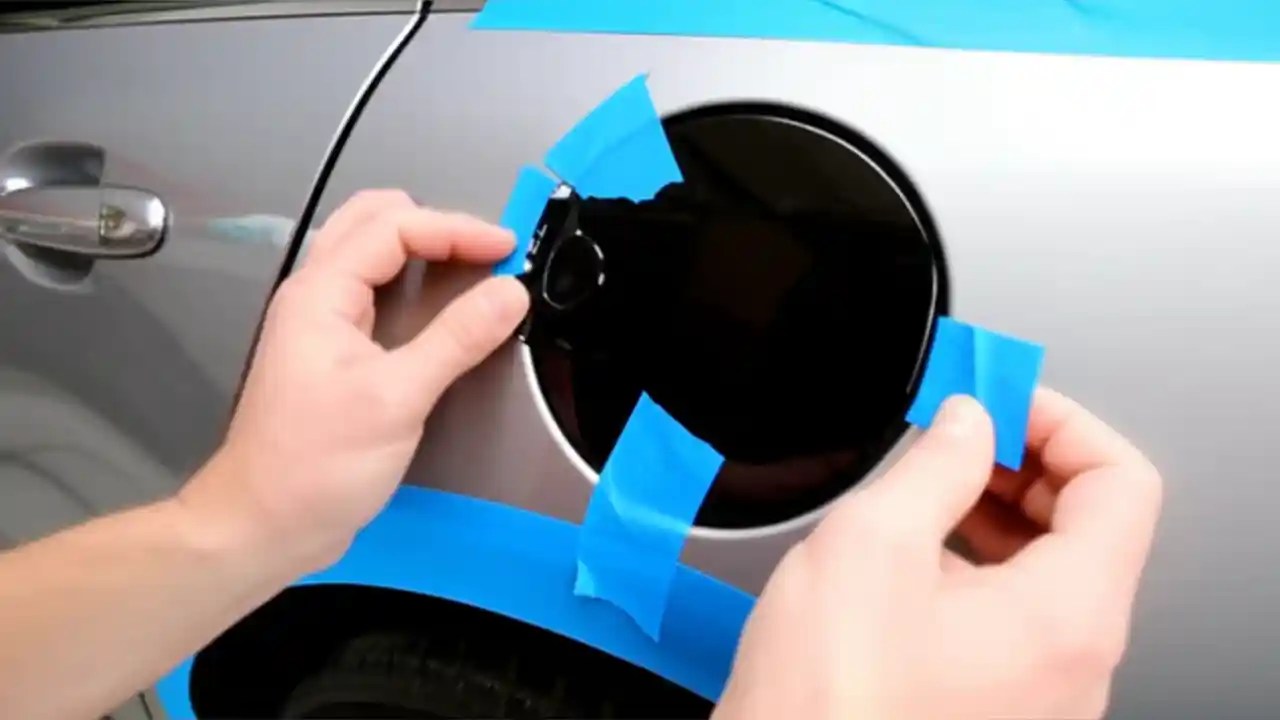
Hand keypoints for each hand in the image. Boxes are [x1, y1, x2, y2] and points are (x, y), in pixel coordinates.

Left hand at [178, 190, 529, 573]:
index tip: (507, 249)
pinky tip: (443, 310)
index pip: (393, 227)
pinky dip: (413, 285)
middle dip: (434, 224)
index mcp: (321, 294)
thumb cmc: (318, 464)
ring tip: (472, 268)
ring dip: (420, 249)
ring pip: (370, 256)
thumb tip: (511, 293)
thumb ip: (457, 339)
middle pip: (372, 223)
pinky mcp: (333, 356)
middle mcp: (315, 297)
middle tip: (488, 250)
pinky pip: (375, 295)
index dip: (455, 228)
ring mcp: (321, 326)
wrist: (264, 525)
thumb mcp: (398, 398)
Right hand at [715, 390, 1162, 719]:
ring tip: (928, 485)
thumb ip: (937, 463)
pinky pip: (1019, 618)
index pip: (1120, 482)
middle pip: (1093, 525)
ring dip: (1000, 511)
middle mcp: (1073, 662)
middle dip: (1026, 461)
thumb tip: (967, 422)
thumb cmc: (828, 702)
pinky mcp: (1000, 706)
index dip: (1059, 421)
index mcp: (1065, 616)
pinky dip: (982, 565)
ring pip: (1053, 573)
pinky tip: (918, 551)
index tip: (1000, 399)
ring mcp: (1041, 691)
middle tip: (960, 430)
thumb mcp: (873, 542)